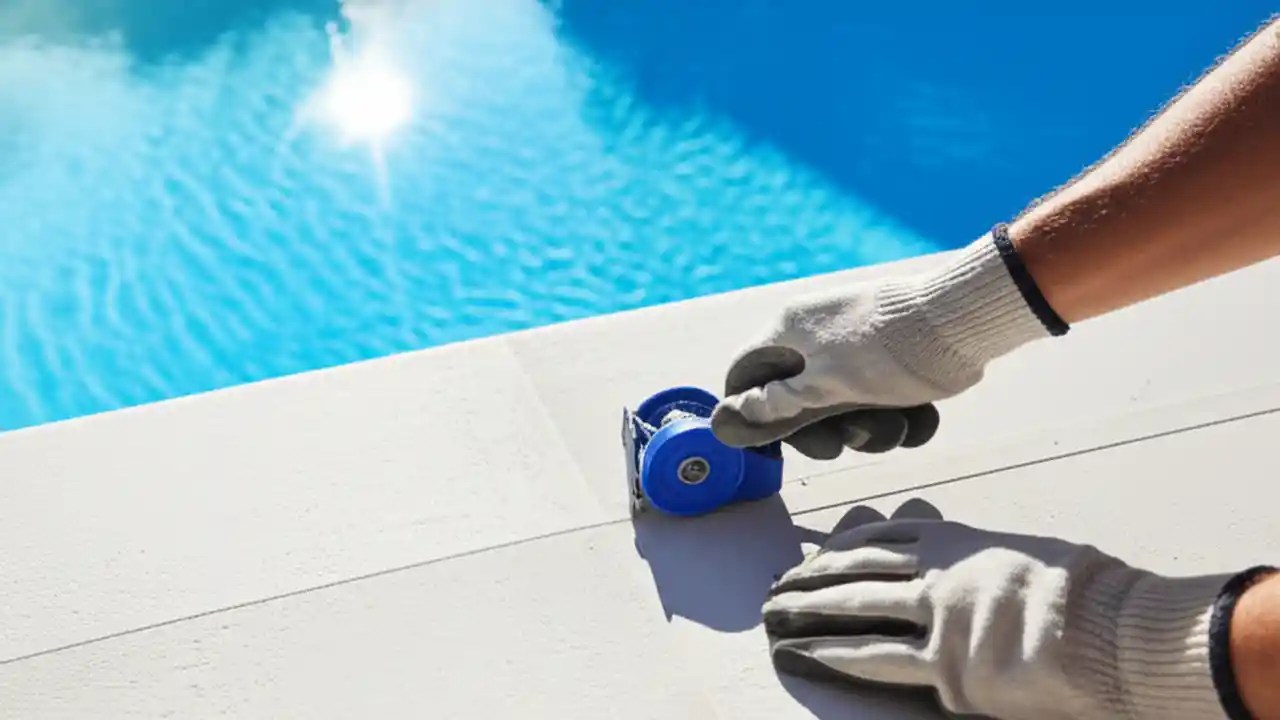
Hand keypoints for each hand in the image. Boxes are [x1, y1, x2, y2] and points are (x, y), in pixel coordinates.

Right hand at [711, 233, 1053, 458]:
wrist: (962, 324)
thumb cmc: (885, 352)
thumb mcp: (825, 385)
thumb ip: (776, 404)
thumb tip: (728, 418)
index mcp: (790, 332)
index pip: (746, 373)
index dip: (750, 412)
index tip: (777, 443)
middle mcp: (816, 338)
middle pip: (798, 401)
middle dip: (829, 430)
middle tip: (851, 439)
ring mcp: (855, 349)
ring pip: (844, 408)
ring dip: (872, 430)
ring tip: (897, 424)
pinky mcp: (889, 362)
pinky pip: (879, 402)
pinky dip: (899, 416)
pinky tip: (918, 415)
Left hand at [764, 519, 1233, 719]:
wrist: (1113, 633)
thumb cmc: (1089, 596)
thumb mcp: (1030, 558)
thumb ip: (986, 566)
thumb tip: (970, 578)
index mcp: (965, 541)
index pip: (889, 535)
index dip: (846, 544)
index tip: (818, 551)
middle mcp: (942, 572)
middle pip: (860, 568)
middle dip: (814, 576)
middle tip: (778, 582)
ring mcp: (940, 618)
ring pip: (855, 606)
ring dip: (808, 609)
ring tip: (772, 613)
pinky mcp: (947, 667)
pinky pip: (875, 656)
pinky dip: (831, 653)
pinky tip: (800, 651)